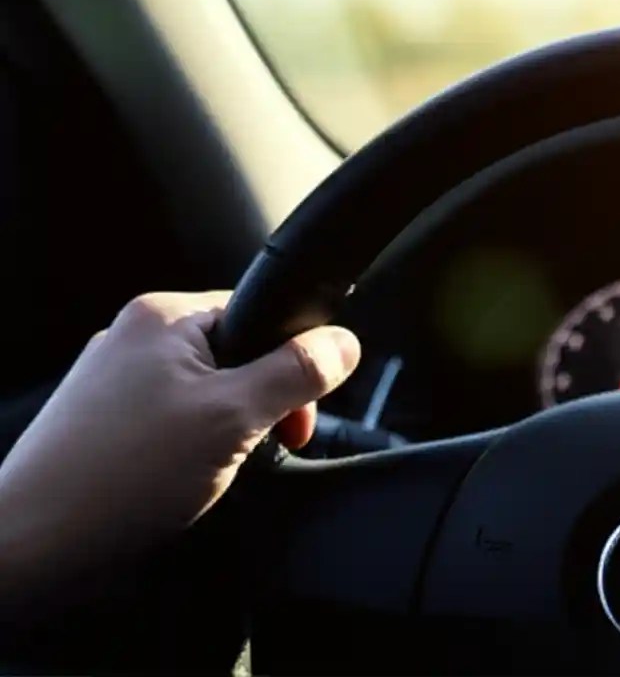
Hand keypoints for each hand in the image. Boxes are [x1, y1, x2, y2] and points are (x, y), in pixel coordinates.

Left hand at [0, 291, 359, 609]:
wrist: (37, 543)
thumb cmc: (119, 476)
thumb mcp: (235, 417)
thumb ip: (296, 374)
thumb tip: (343, 343)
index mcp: (163, 317)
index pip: (259, 315)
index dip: (291, 364)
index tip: (295, 414)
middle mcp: (135, 340)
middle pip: (237, 358)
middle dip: (260, 406)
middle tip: (258, 449)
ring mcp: (114, 385)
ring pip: (207, 397)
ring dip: (227, 435)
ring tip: (209, 472)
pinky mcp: (104, 427)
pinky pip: (174, 427)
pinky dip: (190, 455)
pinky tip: (181, 485)